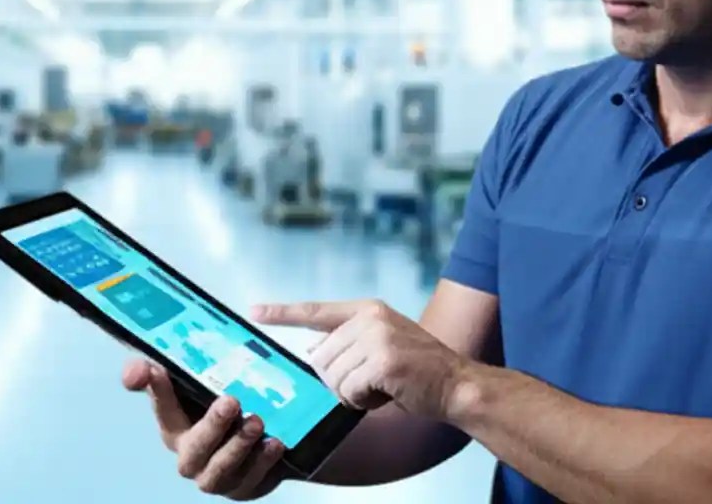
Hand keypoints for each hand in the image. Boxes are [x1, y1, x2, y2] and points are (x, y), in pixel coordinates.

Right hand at [122, 359, 290, 499]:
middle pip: (194, 448)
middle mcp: (191, 456)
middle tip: (231, 401)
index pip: (160, 405)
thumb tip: (145, 364)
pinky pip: (250, 482)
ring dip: (238, 446)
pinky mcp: (243, 488)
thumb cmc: (222, 405)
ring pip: (220, 470)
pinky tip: (274, 444)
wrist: (262, 435)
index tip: (155, 370)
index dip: (156, 388)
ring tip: (256, 423)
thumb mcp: (203, 379)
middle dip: (211, 426)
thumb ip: (174, 366)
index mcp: (175, 426)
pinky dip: (263, 463)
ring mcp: (215, 476)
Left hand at [252, 299, 472, 420]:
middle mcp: (371, 318)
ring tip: (381, 387)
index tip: (255, 310)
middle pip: (321, 357)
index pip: (317, 310)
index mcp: (369, 310)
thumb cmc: (417, 371)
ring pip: (332, 376)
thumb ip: (348, 344)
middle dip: (340, 380)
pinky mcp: (383, 361)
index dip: (283, 312)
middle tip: (371, 383)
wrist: (456, 384)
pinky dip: (362, 401)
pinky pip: (348, 390)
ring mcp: (378, 337)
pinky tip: (386, 394)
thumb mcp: (381, 346)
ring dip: (352, 393)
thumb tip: (312, 352)